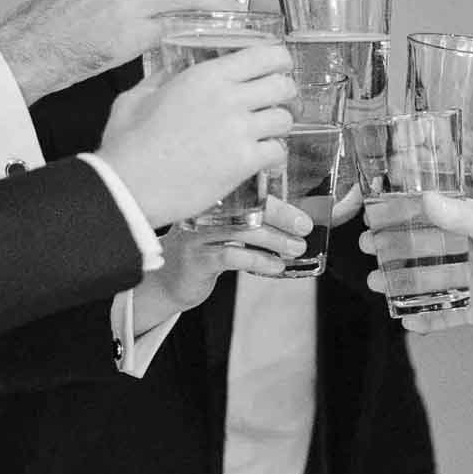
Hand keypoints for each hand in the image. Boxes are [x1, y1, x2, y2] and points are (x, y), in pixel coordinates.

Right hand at [97, 46, 293, 227]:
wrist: (129, 186)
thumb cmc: (127, 145)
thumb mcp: (136, 98)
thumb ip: (160, 80)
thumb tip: (172, 71)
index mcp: (205, 76)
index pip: (265, 55)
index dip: (278, 61)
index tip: (277, 68)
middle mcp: (228, 98)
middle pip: (283, 85)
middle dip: (283, 94)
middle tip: (273, 104)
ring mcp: (238, 130)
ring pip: (284, 119)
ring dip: (278, 126)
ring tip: (264, 134)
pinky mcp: (243, 162)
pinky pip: (277, 151)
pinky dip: (273, 156)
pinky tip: (260, 159)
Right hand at [129, 200, 311, 331]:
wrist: (167, 280)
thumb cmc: (202, 252)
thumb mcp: (222, 230)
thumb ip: (247, 220)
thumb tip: (293, 223)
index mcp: (212, 200)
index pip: (248, 192)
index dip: (278, 201)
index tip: (303, 214)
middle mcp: (202, 212)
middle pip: (247, 208)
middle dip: (281, 217)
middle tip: (304, 228)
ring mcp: (197, 235)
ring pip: (242, 231)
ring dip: (275, 241)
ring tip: (295, 249)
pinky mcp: (196, 260)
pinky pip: (232, 255)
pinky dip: (258, 260)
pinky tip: (275, 266)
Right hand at [361, 190, 472, 347]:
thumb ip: (464, 215)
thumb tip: (428, 200)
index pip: (436, 210)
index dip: (406, 210)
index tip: (378, 209)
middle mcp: (472, 248)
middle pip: (425, 247)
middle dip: (395, 248)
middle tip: (367, 247)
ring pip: (429, 280)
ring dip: (402, 283)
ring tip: (375, 284)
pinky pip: (445, 312)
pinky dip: (426, 317)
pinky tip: (405, 319)